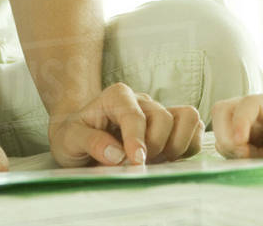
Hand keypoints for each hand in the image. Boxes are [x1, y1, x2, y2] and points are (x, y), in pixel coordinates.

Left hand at [47, 82, 203, 167]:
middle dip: (156, 146)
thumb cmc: (73, 136)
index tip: (137, 162)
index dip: (137, 140)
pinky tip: (169, 160)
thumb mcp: (69, 139)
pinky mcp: (170, 126)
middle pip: (164, 117)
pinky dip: (188, 146)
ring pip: (186, 118)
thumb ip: (90, 142)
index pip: (135, 115)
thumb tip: (116, 154)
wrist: (79, 138)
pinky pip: (194, 128)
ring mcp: (158, 112)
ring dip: (177, 145)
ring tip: (158, 162)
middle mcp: (141, 101)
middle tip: (139, 165)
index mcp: (116, 97)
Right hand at [212, 94, 262, 158]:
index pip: (249, 103)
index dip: (240, 121)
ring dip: (235, 150)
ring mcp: (251, 124)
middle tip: (246, 155)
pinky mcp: (249, 138)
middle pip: (223, 111)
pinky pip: (231, 146)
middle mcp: (259, 111)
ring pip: (223, 131)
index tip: (242, 143)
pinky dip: (239, 156)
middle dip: (226, 135)